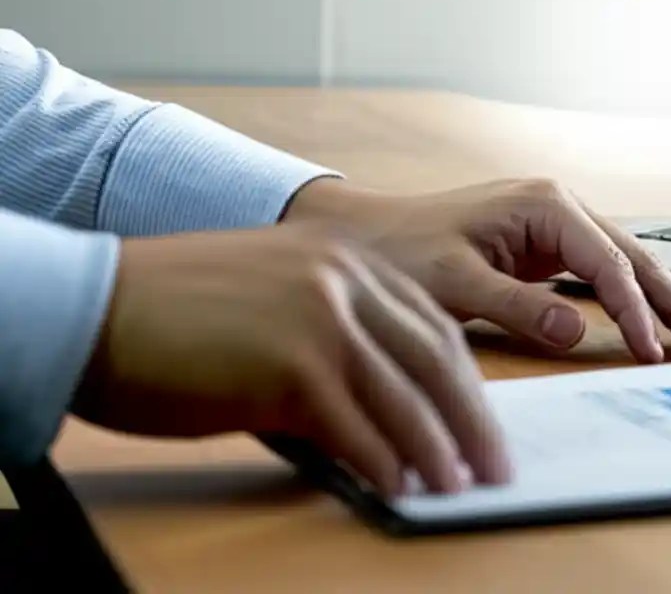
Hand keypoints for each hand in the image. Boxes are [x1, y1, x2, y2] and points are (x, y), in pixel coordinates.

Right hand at [74, 224, 509, 497]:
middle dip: (473, 419)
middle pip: (435, 359)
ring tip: (457, 486)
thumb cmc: (178, 311)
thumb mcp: (276, 299)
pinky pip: (357, 429)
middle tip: (495, 464)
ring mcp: (320, 321)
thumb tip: (383, 409)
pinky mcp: (290, 369)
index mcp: (346, 260)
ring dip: (438, 451)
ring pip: (405, 398)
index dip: (464, 381)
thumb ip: (336, 337)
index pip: (430, 325)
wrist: (98, 305)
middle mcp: (344, 282)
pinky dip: (384, 464)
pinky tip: (398, 487)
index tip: (482, 420)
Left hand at [284, 178, 670, 363]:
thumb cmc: (400, 252)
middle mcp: (558, 206)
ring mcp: (556, 224)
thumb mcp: (453, 282)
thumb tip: (577, 330)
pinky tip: (651, 325)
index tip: (651, 352)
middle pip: (635, 257)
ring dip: (661, 301)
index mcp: (544, 205)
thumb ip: (516, 305)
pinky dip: (631, 300)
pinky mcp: (547, 246)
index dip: (635, 311)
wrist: (363, 236)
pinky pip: (603, 273)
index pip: (609, 263)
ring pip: (626, 263)